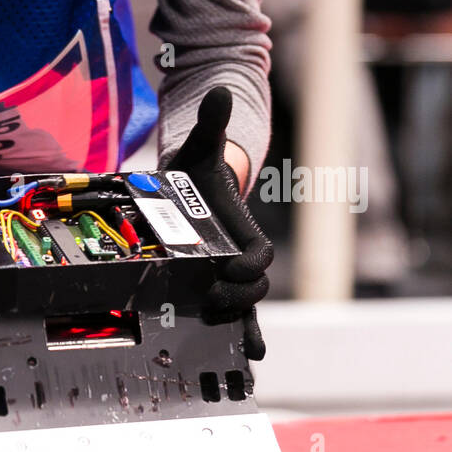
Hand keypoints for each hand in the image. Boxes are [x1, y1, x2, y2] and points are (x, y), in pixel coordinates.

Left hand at [165, 86, 272, 359]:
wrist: (192, 190)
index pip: (259, 255)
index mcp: (244, 230)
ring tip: (239, 348)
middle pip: (256, 289)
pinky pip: (234, 317)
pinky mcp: (215, 288)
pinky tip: (245, 361)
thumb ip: (213, 123)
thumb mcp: (203, 147)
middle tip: (212, 303)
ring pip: (247, 309)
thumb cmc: (199, 171)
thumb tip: (220, 90)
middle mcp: (241, 258)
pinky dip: (242, 338)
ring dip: (244, 328)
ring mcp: (230, 277)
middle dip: (240, 299)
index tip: (232, 267)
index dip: (250, 264)